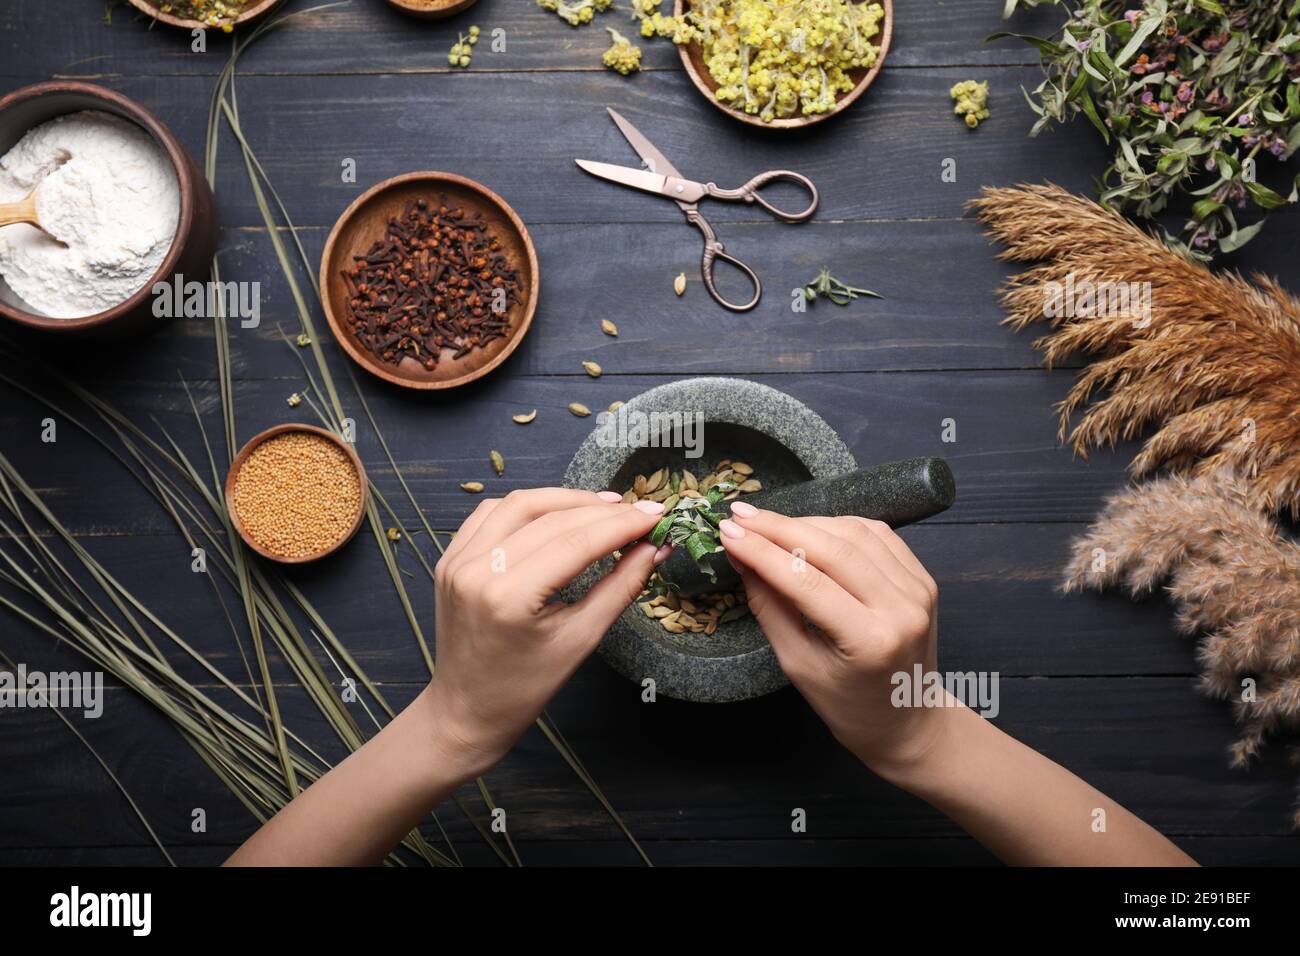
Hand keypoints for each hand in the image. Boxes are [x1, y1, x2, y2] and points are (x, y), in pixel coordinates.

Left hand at [427, 488, 669, 777]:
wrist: (466, 710)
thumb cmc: (525, 686)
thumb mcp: (581, 640)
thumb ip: (621, 588)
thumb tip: (654, 548)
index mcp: (508, 597)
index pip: (576, 542)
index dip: (621, 525)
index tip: (655, 516)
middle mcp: (477, 569)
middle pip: (550, 518)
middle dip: (601, 511)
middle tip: (638, 512)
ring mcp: (457, 560)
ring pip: (519, 504)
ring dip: (566, 499)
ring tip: (605, 506)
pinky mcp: (450, 557)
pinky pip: (492, 513)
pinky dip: (529, 506)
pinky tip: (558, 511)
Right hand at [718, 504, 941, 776]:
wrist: (908, 722)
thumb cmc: (848, 705)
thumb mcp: (798, 665)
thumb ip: (770, 608)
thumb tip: (742, 558)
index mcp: (870, 640)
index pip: (807, 581)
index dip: (762, 551)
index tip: (727, 532)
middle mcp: (901, 608)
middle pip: (833, 548)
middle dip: (779, 527)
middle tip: (740, 516)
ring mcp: (918, 589)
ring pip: (855, 532)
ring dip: (806, 522)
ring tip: (767, 524)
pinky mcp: (923, 577)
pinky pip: (877, 534)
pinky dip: (838, 525)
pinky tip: (810, 529)